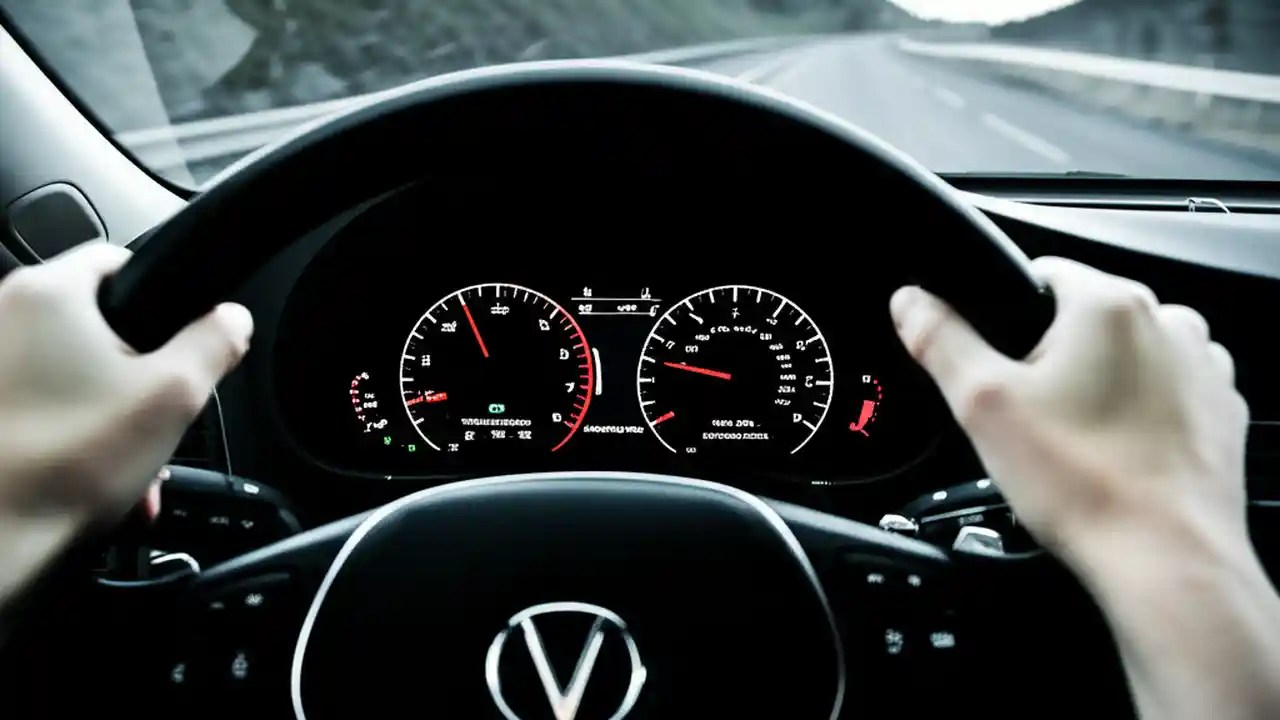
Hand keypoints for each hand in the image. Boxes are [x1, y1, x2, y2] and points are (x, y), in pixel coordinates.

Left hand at [0, 242, 252, 521]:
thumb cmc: (64, 463)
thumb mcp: (175, 395)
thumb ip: (216, 342)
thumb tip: (232, 318)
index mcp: (48, 293)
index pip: (122, 260)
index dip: (166, 301)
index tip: (184, 344)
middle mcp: (2, 315)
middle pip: (99, 329)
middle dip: (141, 382)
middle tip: (160, 425)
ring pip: (72, 375)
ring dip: (111, 418)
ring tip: (132, 472)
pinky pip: (41, 406)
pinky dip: (73, 435)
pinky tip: (94, 481)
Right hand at [889, 257, 1247, 571]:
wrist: (1165, 561)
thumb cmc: (1084, 485)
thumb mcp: (982, 405)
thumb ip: (940, 341)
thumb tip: (910, 301)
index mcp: (1109, 304)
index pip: (1042, 273)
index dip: (1007, 318)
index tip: (1001, 368)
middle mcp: (1169, 323)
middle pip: (1084, 319)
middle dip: (1053, 359)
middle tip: (1034, 419)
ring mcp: (1203, 367)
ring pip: (1127, 356)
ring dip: (1100, 384)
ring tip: (1078, 442)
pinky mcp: (1220, 412)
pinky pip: (1166, 394)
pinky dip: (1140, 414)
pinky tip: (1117, 454)